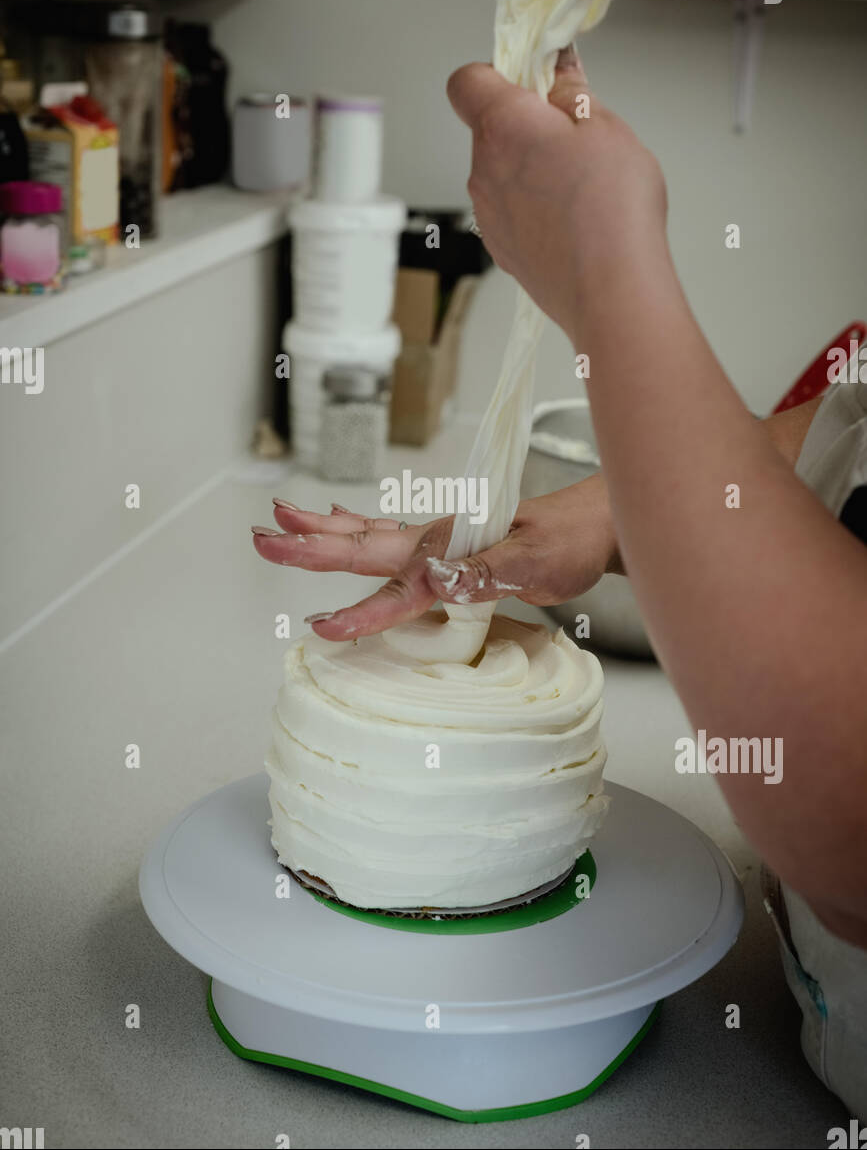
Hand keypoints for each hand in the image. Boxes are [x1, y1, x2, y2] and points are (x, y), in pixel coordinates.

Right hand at [251, 475, 620, 639]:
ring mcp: (439, 541)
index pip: (398, 586)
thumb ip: (485, 571)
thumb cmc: (567, 542)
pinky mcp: (447, 545)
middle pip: (363, 547)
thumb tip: (436, 580)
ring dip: (325, 532)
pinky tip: (341, 521)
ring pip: (369, 536)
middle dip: (311, 546)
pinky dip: (357, 529)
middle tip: (263, 538)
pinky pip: (390, 537)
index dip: (361, 610)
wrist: (591, 522)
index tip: (324, 627)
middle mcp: (437, 542)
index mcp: (451, 549)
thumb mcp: (535, 562)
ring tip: (282, 521)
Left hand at [448, 49, 667, 335]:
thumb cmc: (610, 211)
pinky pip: (511, 210)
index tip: (535, 78)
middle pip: (490, 129)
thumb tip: (558, 72)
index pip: (467, 80)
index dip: (498, 73)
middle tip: (574, 133)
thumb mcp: (606, 127)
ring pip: (501, 173)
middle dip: (526, 123)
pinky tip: (573, 218)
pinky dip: (534, 206)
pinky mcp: (502, 248)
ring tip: (581, 183)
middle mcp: (483, 171)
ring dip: (532, 167)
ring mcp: (489, 214)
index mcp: (502, 127)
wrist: (610, 291)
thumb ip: (573, 92)